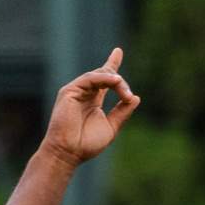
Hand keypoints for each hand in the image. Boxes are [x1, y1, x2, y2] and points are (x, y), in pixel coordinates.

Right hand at [41, 48, 138, 166]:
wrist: (68, 153)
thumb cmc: (86, 144)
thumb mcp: (111, 127)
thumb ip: (122, 112)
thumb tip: (136, 98)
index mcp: (93, 101)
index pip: (104, 79)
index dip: (112, 64)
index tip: (118, 51)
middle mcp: (84, 93)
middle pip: (104, 74)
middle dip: (119, 79)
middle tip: (128, 95)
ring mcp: (76, 91)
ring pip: (99, 76)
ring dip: (115, 82)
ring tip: (125, 93)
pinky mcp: (69, 91)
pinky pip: (89, 79)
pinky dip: (103, 78)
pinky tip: (115, 82)